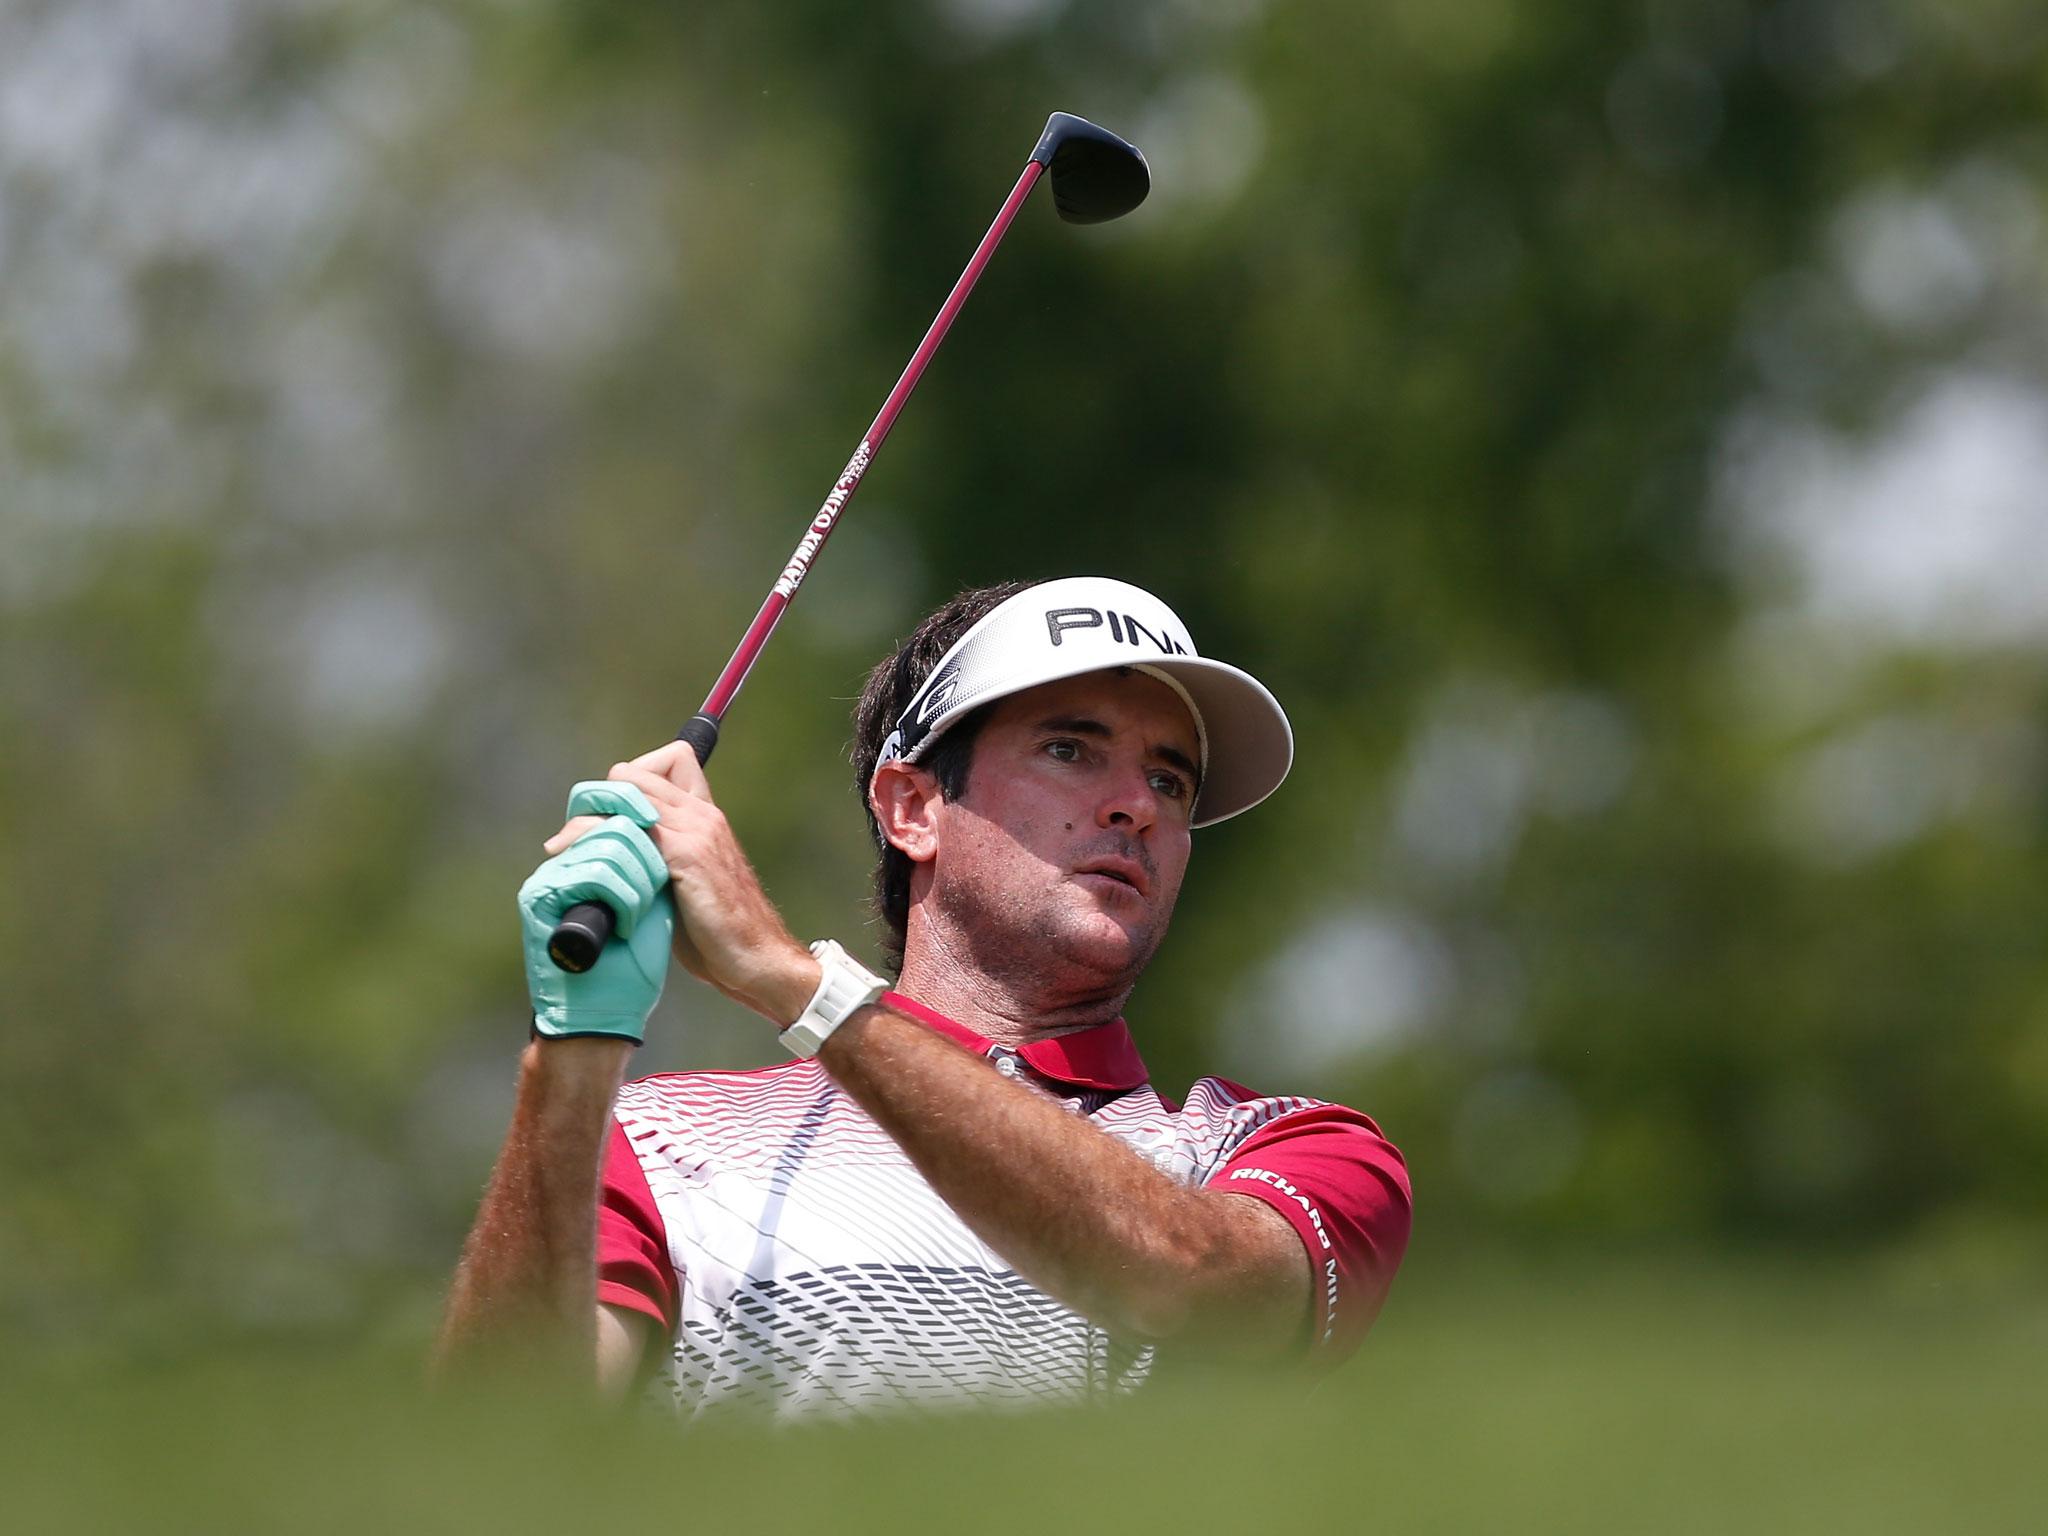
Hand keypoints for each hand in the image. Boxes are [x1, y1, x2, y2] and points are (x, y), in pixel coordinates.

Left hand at [543, 741, 819, 1025]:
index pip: (666, 761)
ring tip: (564, 848)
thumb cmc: (719, 931)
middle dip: (595, 799)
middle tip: (573, 835)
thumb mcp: (687, 881)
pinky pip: (632, 829)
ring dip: (588, 819)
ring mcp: (698, 831)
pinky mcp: (690, 856)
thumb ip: (661, 856)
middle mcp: (703, 813)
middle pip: (633, 772)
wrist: (757, 958)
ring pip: (628, 792)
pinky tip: (586, 870)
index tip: (609, 817)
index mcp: (705, 815)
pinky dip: (600, 843)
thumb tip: (615, 852)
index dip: (629, 782)